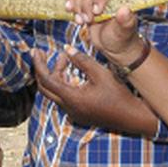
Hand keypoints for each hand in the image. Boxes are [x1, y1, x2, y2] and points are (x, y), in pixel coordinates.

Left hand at [32, 47, 154, 131]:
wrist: (132, 117)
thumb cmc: (118, 96)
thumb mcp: (101, 74)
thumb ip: (82, 61)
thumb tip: (66, 49)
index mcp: (72, 98)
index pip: (46, 80)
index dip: (39, 64)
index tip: (35, 51)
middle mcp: (69, 107)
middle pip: (46, 87)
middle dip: (42, 69)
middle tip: (41, 54)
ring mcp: (73, 112)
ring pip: (55, 91)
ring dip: (56, 74)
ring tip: (65, 57)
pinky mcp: (79, 112)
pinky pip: (64, 96)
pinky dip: (64, 82)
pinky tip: (72, 71)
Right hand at [66, 0, 143, 64]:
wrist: (111, 43)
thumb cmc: (120, 37)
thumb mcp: (124, 32)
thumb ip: (126, 21)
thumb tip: (124, 10)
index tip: (96, 12)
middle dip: (86, 3)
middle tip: (88, 20)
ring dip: (77, 4)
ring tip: (81, 21)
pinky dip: (71, 2)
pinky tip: (72, 12)